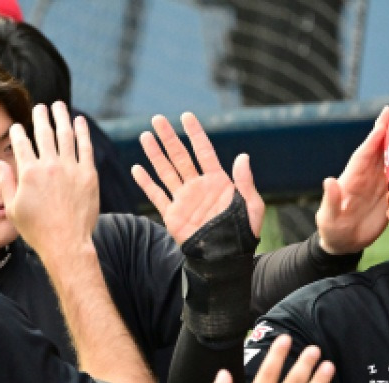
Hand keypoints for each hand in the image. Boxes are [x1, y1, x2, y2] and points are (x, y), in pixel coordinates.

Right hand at [0, 102, 98, 255]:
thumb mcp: (13, 208)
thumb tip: (0, 164)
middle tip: (41, 107)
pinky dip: (82, 132)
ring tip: (59, 106)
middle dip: (41, 116)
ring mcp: (71, 169)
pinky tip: (79, 122)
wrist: (67, 243)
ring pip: (66, 135)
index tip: (17, 127)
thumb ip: (6, 183)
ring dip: (62, 118)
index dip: (18, 132)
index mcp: (28, 172)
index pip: (21, 143)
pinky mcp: (89, 175)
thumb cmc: (37, 229)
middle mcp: (50, 166)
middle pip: (44, 133)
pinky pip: (86, 148)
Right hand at [131, 112, 264, 245]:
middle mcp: (198, 187)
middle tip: (157, 119)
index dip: (195, 134)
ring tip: (145, 135)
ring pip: (166, 171)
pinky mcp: (172, 214)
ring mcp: (184, 199)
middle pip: (180, 156)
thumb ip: (245, 182)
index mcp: (217, 182)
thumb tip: (243, 156)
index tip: (186, 116)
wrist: (225, 258)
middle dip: (169, 138)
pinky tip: (137, 168)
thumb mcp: (251, 206)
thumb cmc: (242, 233)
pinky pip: (157, 195)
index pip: (204, 151)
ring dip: (155, 154)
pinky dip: (146, 183)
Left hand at [316, 107, 388, 254]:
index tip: (384, 121)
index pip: (364, 154)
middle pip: (380, 149)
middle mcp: (366, 177)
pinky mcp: (388, 193)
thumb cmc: (332, 230)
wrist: (344, 243)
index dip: (374, 138)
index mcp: (352, 179)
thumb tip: (328, 181)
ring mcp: (378, 184)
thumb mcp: (327, 218)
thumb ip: (330, 200)